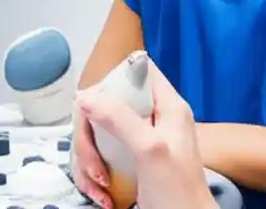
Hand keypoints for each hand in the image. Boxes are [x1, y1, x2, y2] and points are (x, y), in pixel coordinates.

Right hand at [74, 63, 216, 208]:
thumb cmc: (180, 194)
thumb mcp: (150, 150)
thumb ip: (120, 119)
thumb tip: (86, 96)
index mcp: (167, 107)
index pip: (138, 70)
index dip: (113, 81)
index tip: (96, 106)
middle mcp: (152, 119)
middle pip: (105, 105)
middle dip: (90, 137)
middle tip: (95, 163)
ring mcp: (138, 142)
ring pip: (96, 134)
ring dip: (88, 162)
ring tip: (100, 185)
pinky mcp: (127, 163)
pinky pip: (98, 158)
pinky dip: (93, 177)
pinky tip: (102, 195)